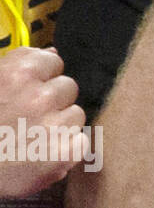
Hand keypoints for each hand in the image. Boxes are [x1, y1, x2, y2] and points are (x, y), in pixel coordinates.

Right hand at [0, 46, 87, 197]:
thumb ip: (17, 64)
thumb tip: (52, 51)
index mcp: (18, 75)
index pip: (53, 61)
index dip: (42, 77)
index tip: (27, 91)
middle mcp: (39, 97)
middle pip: (67, 87)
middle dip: (52, 100)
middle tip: (26, 118)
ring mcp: (54, 126)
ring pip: (76, 115)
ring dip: (59, 124)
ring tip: (30, 138)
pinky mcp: (64, 155)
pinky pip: (81, 142)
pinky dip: (66, 150)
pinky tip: (41, 155)